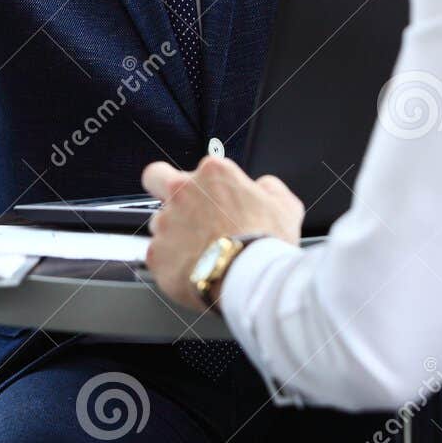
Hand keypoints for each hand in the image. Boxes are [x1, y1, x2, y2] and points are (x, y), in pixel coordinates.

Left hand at [141, 156, 303, 309]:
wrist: (251, 279)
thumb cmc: (267, 243)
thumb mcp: (285, 205)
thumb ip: (269, 188)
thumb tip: (262, 187)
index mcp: (213, 173)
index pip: (193, 164)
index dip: (200, 183)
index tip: (209, 198)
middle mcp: (182, 191)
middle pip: (156, 179)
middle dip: (162, 188)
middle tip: (181, 209)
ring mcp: (165, 222)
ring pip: (159, 222)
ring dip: (174, 233)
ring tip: (199, 253)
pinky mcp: (156, 253)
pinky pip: (158, 256)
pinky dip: (172, 264)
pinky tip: (192, 271)